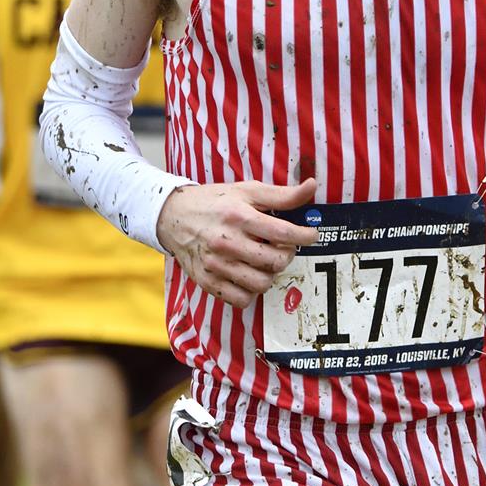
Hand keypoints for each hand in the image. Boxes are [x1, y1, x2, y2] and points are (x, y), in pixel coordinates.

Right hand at [155, 177, 322, 309]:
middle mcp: (227, 242)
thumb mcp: (247, 191)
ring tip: (265, 260)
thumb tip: (312, 186)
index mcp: (239, 217)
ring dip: (270, 273)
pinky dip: (251, 291)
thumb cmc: (215, 202)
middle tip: (283, 247)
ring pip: (261, 283)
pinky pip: (242, 299)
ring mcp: (216, 265)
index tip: (311, 235)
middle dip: (287, 255)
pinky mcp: (208, 282)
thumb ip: (282, 194)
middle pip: (275, 262)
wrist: (173, 216)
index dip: (305, 236)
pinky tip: (249, 274)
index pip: (284, 234)